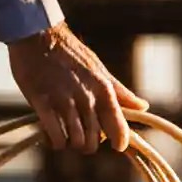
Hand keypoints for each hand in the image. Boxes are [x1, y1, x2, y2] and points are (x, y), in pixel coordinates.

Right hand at [8, 22, 149, 153]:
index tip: (116, 146)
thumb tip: (143, 106)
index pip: (119, 128)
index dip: (119, 142)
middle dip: (89, 143)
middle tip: (82, 135)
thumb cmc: (70, 52)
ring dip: (71, 143)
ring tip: (66, 135)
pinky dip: (55, 141)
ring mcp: (64, 102)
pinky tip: (52, 135)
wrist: (38, 35)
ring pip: (76, 141)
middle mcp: (87, 99)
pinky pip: (55, 136)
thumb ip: (120, 92)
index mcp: (104, 91)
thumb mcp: (99, 70)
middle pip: (94, 141)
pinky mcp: (42, 103)